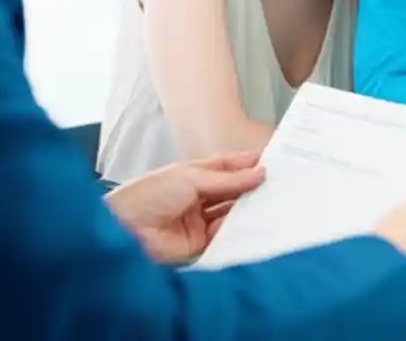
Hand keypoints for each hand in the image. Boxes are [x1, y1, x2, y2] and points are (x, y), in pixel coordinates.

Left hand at [104, 152, 264, 263]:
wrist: (125, 229)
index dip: (249, 164)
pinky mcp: (200, 244)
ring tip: (271, 204)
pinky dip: (237, 230)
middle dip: (253, 188)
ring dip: (248, 209)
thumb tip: (260, 173)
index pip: (228, 167)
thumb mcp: (192, 178)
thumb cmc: (150, 194)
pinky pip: (224, 236)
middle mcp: (199, 197)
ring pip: (231, 213)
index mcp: (194, 175)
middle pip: (232, 191)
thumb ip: (228, 179)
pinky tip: (251, 225)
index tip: (274, 162)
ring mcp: (199, 221)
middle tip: (280, 185)